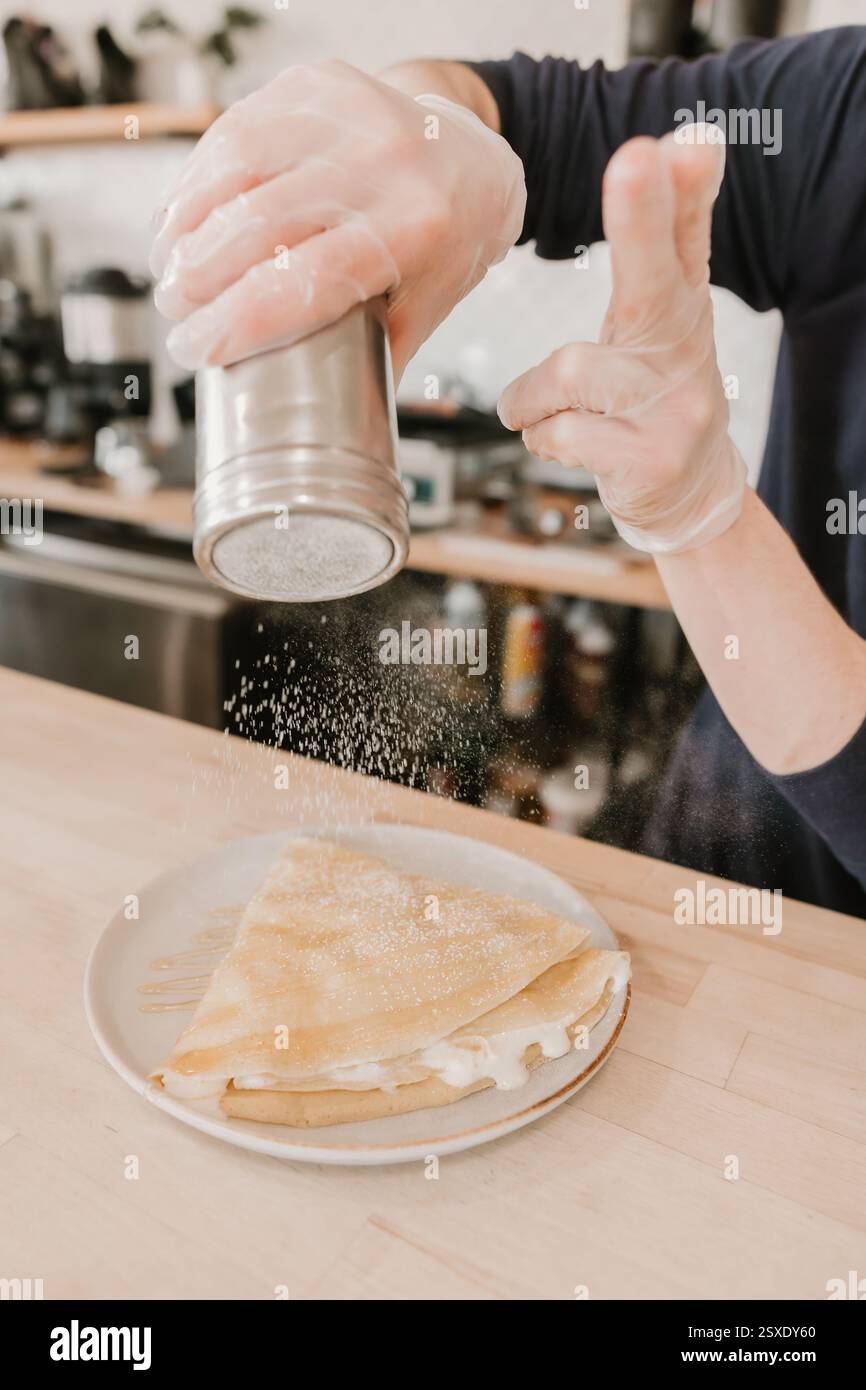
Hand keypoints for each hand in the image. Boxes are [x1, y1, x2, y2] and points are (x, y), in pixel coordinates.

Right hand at [150, 60, 524, 376]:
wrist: (472, 156)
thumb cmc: (443, 248)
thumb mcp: (423, 311)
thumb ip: (369, 361)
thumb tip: (301, 420)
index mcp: (416, 230)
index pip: (306, 281)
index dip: (236, 322)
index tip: (193, 351)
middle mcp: (385, 162)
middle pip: (260, 224)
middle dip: (198, 275)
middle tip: (173, 310)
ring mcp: (349, 112)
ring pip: (235, 169)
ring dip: (186, 224)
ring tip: (167, 268)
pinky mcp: (316, 83)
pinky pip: (234, 130)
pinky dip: (196, 180)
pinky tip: (178, 217)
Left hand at [498, 128, 745, 553]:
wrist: (689, 496)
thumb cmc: (650, 401)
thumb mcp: (653, 330)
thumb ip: (648, 259)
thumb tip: (649, 152)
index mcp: (683, 308)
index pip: (685, 239)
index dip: (684, 193)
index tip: (688, 142)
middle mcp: (686, 348)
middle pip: (654, 279)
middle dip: (640, 217)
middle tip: (636, 157)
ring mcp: (675, 406)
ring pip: (568, 372)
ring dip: (534, 397)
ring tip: (547, 415)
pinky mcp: (650, 458)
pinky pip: (562, 432)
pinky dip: (542, 437)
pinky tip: (564, 444)